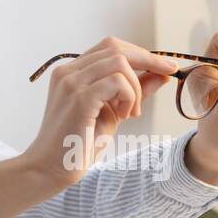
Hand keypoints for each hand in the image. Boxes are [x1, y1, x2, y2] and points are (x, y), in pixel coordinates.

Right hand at [23, 36, 177, 190]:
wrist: (50, 169)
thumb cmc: (78, 144)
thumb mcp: (112, 113)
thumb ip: (133, 92)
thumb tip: (162, 74)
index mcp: (72, 72)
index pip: (110, 47)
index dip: (141, 53)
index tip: (165, 67)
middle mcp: (68, 72)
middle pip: (116, 47)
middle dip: (148, 60)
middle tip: (167, 75)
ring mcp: (71, 83)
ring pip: (120, 62)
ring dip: (136, 86)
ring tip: (130, 113)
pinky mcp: (79, 98)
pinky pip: (117, 82)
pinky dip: (129, 97)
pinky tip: (124, 116)